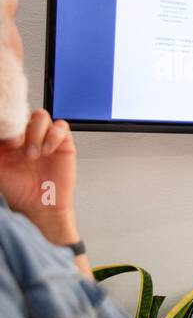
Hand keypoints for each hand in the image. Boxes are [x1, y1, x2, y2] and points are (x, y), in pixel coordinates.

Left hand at [0, 109, 77, 239]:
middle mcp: (25, 135)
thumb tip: (0, 132)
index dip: (7, 122)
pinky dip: (54, 136)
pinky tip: (47, 151)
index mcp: (7, 138)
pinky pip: (61, 127)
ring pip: (41, 116)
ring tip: (35, 154)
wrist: (41, 205)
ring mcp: (44, 138)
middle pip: (24, 112)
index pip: (8, 118)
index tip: (7, 139)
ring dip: (37, 133)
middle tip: (17, 146)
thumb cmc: (18, 190)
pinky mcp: (62, 143)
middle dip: (21, 128)